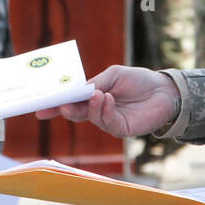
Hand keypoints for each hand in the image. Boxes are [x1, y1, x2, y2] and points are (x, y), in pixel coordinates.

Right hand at [35, 65, 178, 137]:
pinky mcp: (123, 129)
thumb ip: (97, 83)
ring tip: (97, 94)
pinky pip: (109, 122)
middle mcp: (98, 111)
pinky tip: (108, 99)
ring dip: (91, 106)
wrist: (164, 89)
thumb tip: (82, 91)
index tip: (40, 109)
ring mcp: (110, 121)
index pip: (71, 103)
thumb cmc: (138, 80)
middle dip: (67, 110)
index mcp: (93, 98)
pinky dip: (105, 110)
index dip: (55, 106)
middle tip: (62, 105)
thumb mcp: (113, 75)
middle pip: (77, 114)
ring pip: (92, 118)